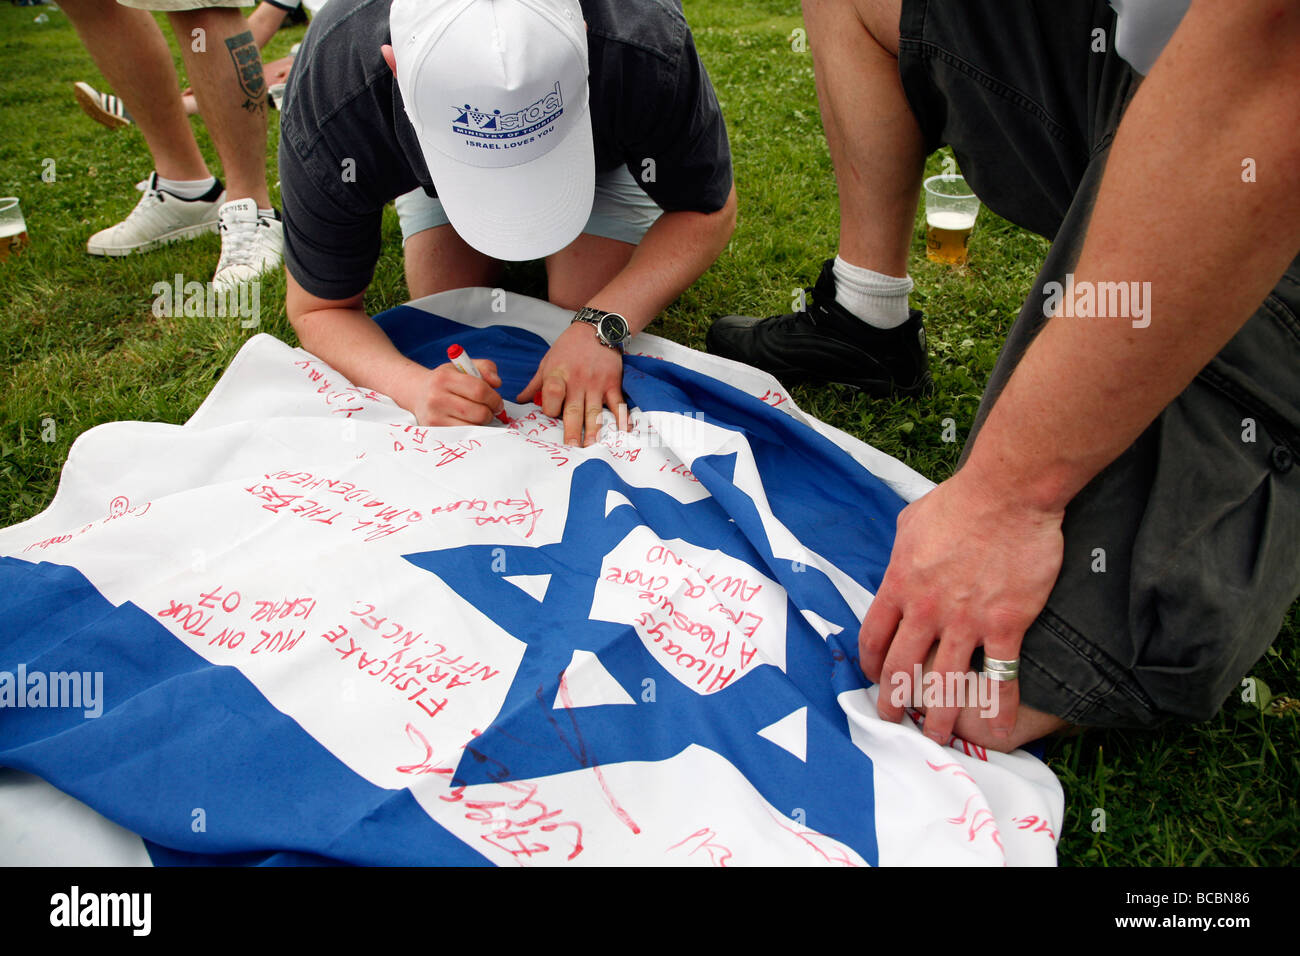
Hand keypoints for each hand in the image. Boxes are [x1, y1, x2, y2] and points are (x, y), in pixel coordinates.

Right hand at [403, 359, 504, 426]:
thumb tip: (497, 383)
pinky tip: (469, 423)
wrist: (418, 392)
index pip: (479, 390)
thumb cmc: (446, 380)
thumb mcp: (464, 366)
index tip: (497, 402)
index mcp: (445, 378)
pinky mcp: (434, 431)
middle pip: (479, 412)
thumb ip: (486, 368)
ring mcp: (434, 416)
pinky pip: (464, 436)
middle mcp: (436, 397)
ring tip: (478, 416)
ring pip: (473, 427)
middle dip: (491, 413)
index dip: (494, 398)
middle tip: (490, 411)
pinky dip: (472, 431)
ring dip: (482, 423)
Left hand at [518, 321, 626, 446]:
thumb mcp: (548, 361)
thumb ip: (535, 383)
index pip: (552, 395)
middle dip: (572, 430)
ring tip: (592, 447)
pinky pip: (617, 404)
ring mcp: (597, 384)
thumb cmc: (569, 346)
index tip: (551, 415)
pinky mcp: (613, 384)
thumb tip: (519, 401)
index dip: (550, 407)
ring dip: (594, 430)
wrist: (597, 328)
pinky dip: (622, 418)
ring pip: (594, 411)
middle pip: (573, 409)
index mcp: (558, 375)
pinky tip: (624, 432)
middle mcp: (577, 381)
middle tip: (572, 449)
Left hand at [858, 469, 1064, 744]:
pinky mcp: (1004, 624)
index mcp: (899, 584)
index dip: (870, 662)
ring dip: (939, 716)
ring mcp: (965, 621)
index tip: (873, 677)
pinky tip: (998, 731)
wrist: (1007, 496)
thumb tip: (898, 566)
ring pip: (945, 682)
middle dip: (894, 700)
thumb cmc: (959, 502)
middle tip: (893, 719)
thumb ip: (901, 554)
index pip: (873, 635)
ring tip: (936, 738)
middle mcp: (926, 610)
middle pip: (901, 668)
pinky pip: (1001, 676)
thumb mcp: (911, 524)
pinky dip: (999, 707)